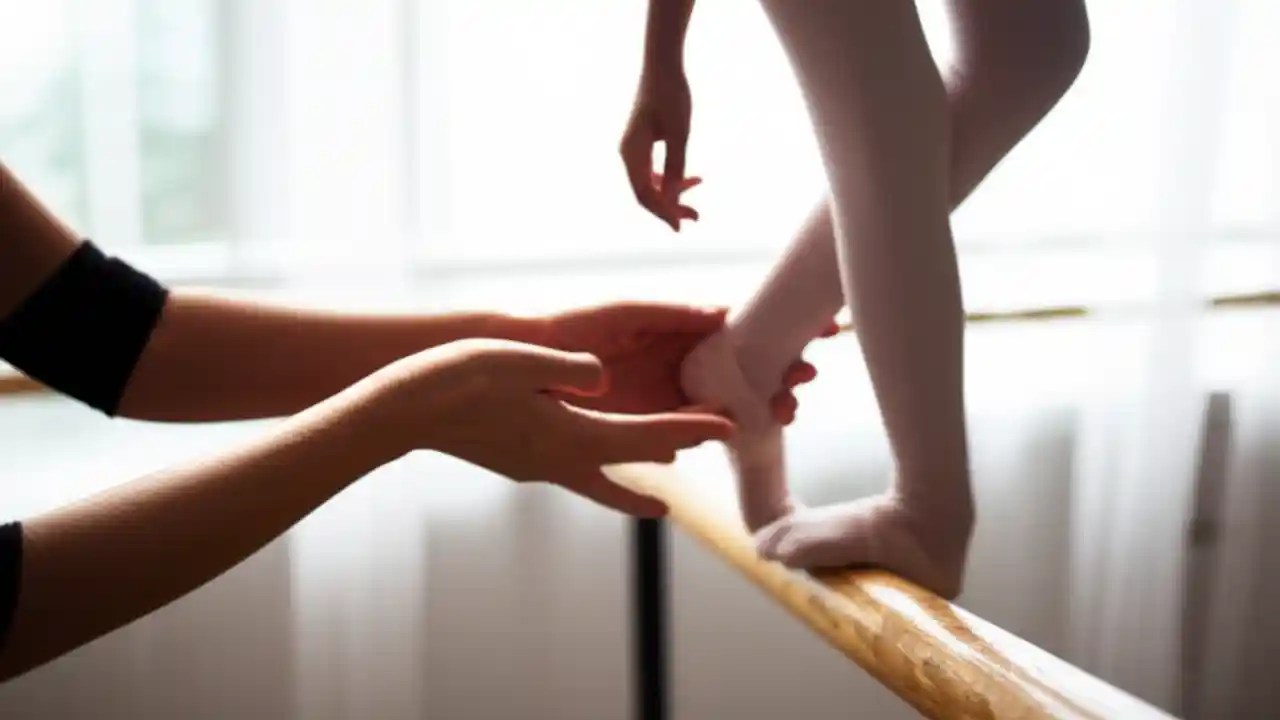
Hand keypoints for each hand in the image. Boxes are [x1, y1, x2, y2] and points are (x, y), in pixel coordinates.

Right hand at [360, 338, 733, 516]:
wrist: (400, 412)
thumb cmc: (455, 380)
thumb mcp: (517, 363)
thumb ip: (566, 370)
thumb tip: (604, 375)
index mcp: (568, 436)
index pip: (645, 435)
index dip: (691, 428)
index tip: (730, 425)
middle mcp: (559, 460)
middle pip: (633, 464)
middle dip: (674, 451)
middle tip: (712, 446)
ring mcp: (539, 467)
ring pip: (602, 481)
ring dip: (636, 485)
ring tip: (662, 501)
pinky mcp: (521, 463)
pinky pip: (576, 475)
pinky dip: (601, 477)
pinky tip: (595, 470)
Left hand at [540, 302, 837, 423]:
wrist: (526, 362)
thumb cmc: (573, 326)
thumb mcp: (625, 312)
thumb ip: (671, 313)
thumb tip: (722, 313)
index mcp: (680, 334)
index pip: (742, 333)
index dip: (780, 334)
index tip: (818, 335)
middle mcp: (681, 368)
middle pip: (745, 374)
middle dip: (782, 376)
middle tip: (805, 382)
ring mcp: (667, 401)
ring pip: (727, 408)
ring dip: (760, 410)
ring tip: (781, 412)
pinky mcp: (646, 431)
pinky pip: (688, 439)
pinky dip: (712, 440)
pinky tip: (734, 438)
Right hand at [620, 66, 697, 230]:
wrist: (662, 65)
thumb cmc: (671, 95)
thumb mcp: (679, 134)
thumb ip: (675, 167)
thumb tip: (672, 199)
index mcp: (632, 153)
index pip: (644, 194)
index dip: (662, 213)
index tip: (681, 226)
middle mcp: (628, 154)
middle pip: (646, 193)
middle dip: (670, 207)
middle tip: (696, 217)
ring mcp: (634, 149)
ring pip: (651, 183)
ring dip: (672, 194)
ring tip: (697, 202)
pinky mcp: (642, 143)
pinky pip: (653, 171)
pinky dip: (671, 179)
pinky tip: (693, 180)